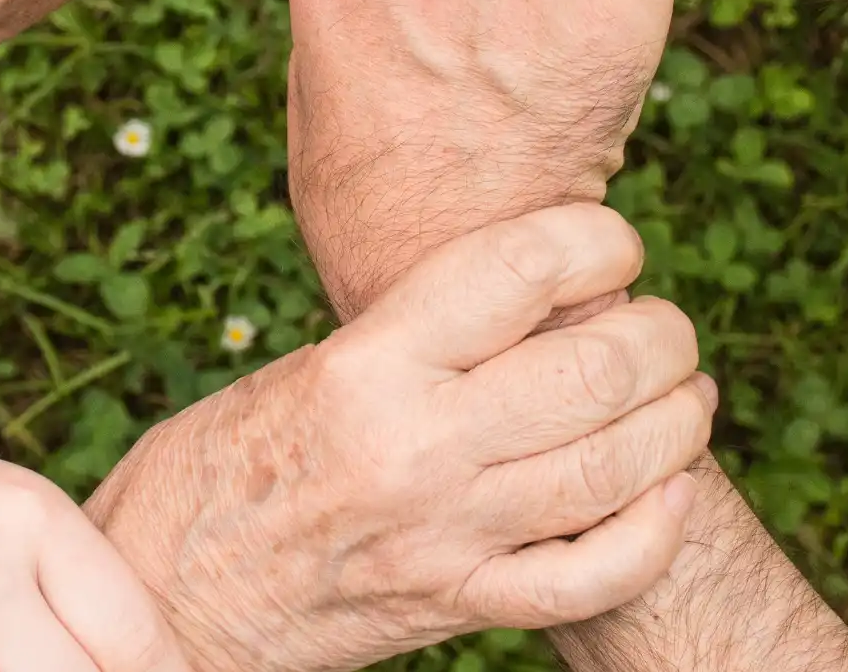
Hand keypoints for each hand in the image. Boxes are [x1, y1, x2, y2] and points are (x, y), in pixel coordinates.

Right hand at [87, 205, 713, 671]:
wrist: (163, 601)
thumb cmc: (213, 470)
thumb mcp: (297, 372)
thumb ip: (408, 342)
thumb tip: (525, 302)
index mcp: (363, 367)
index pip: (520, 270)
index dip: (598, 240)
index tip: (612, 242)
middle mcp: (413, 447)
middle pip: (596, 368)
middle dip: (662, 335)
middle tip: (664, 328)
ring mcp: (444, 536)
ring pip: (618, 467)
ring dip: (678, 421)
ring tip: (684, 395)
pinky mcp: (456, 606)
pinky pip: (594, 575)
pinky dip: (655, 531)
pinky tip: (668, 494)